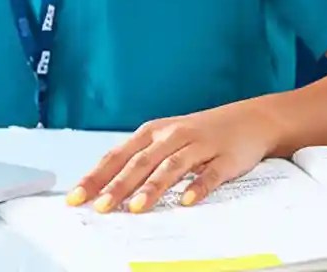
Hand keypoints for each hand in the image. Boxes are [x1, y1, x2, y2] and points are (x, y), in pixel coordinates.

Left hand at [66, 102, 281, 212]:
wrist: (249, 119)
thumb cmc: (199, 133)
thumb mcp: (165, 140)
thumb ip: (139, 161)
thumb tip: (104, 187)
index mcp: (151, 133)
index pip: (116, 155)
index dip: (96, 176)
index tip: (77, 196)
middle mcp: (171, 137)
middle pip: (139, 162)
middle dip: (118, 185)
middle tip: (100, 206)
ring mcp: (198, 146)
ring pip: (171, 167)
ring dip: (152, 188)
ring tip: (136, 207)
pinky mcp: (224, 158)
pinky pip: (210, 175)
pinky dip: (198, 187)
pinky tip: (186, 200)